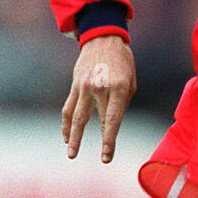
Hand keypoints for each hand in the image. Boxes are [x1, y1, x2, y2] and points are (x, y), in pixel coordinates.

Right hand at [62, 34, 135, 163]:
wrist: (103, 38)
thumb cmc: (123, 62)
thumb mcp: (131, 81)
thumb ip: (122, 103)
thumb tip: (111, 125)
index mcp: (118, 87)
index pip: (112, 119)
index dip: (109, 140)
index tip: (106, 156)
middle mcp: (99, 87)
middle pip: (94, 120)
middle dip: (96, 142)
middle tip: (100, 159)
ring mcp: (84, 86)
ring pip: (75, 116)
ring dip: (72, 136)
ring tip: (71, 153)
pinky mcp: (75, 84)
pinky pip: (68, 107)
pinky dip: (66, 123)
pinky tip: (66, 136)